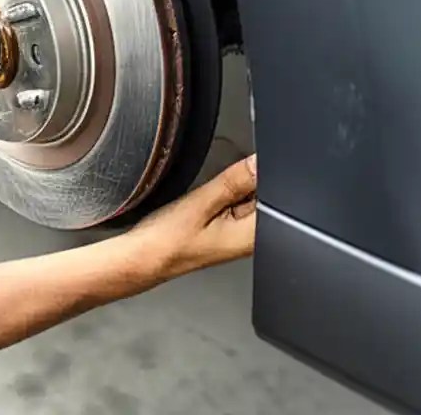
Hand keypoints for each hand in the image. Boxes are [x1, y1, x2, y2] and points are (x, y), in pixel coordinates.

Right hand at [128, 153, 257, 278]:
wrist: (143, 259)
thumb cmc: (166, 242)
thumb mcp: (199, 203)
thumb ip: (233, 181)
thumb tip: (259, 162)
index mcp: (253, 235)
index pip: (276, 194)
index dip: (259, 174)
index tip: (235, 174)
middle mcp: (252, 239)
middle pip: (264, 195)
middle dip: (245, 183)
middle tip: (214, 193)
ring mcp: (240, 237)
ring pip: (249, 199)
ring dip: (231, 191)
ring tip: (206, 203)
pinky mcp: (228, 233)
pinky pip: (235, 206)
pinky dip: (222, 200)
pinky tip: (204, 207)